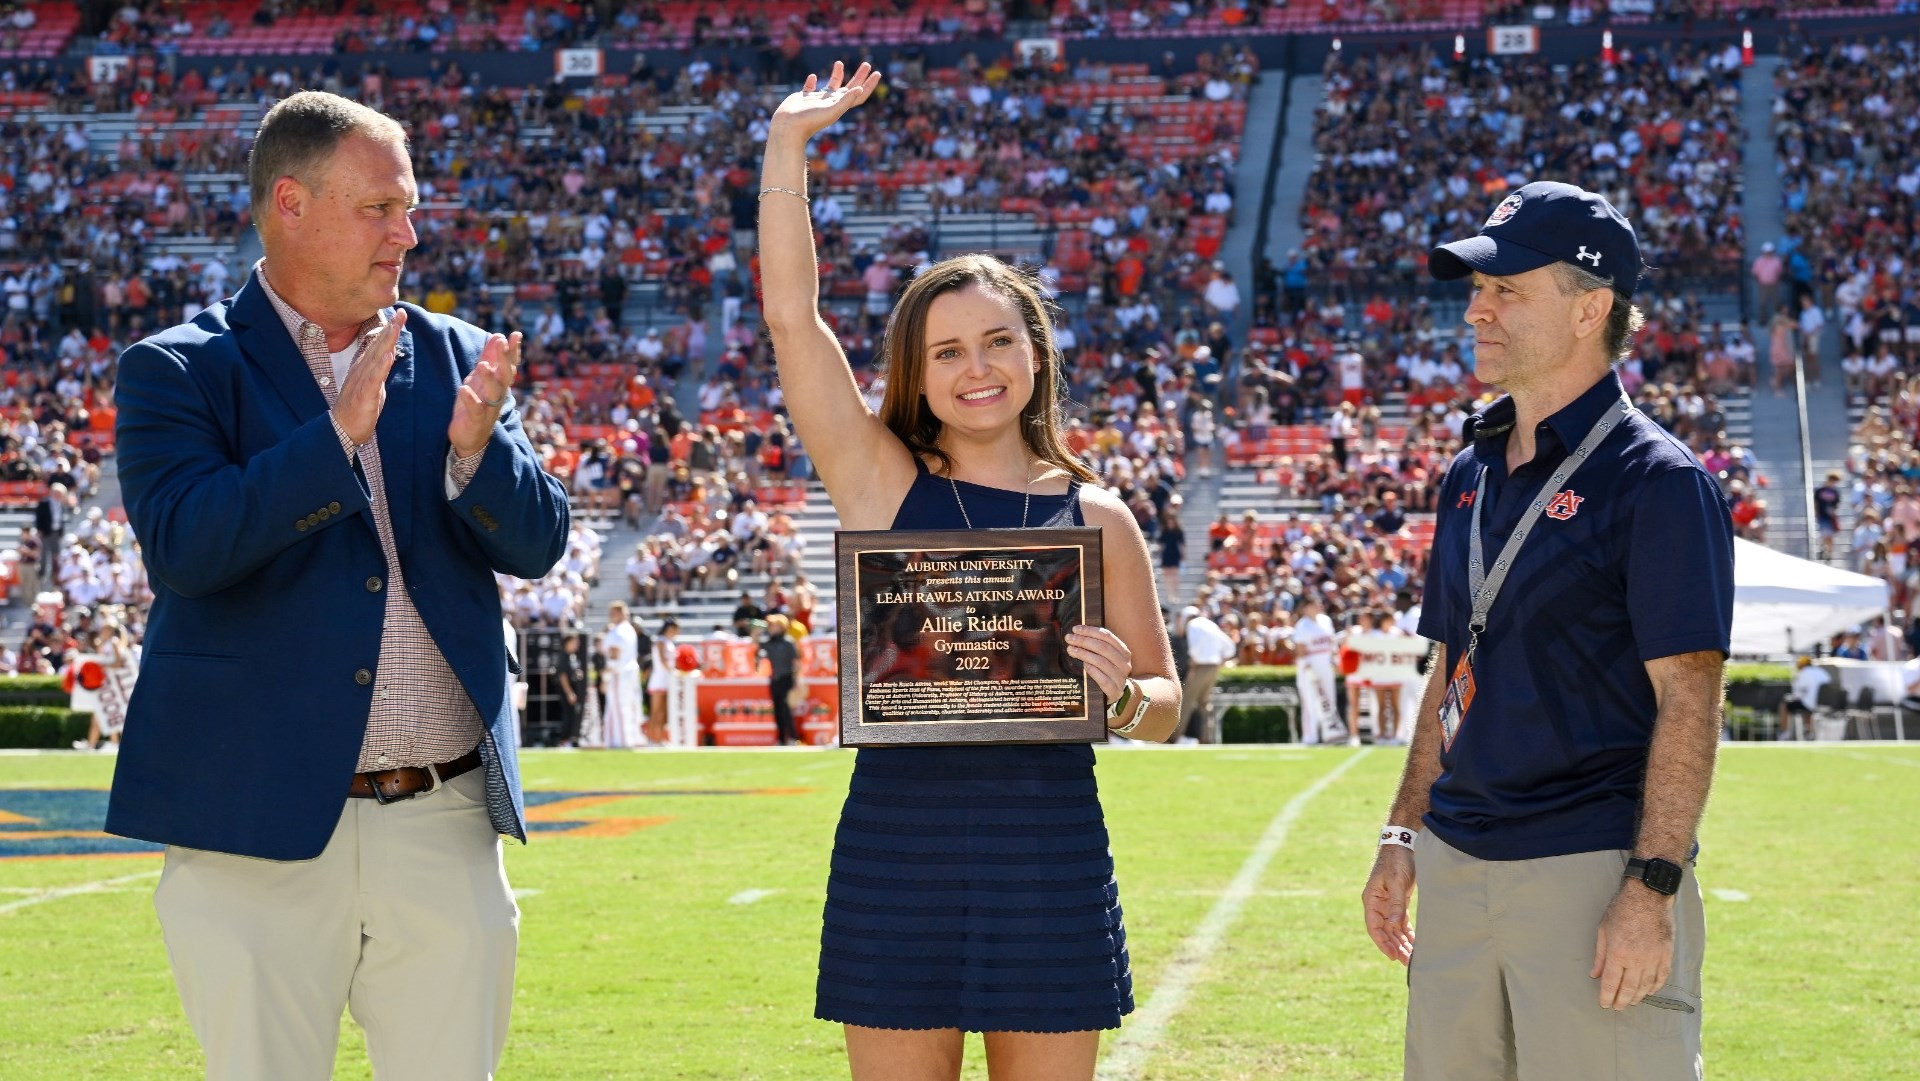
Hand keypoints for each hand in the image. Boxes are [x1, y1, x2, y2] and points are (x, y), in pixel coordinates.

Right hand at [333, 309, 405, 445]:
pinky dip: (381, 367)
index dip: (389, 329)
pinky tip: (388, 356)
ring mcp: (362, 382)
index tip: (400, 313)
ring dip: (386, 341)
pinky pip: (373, 380)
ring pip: (376, 358)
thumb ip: (379, 369)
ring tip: (395, 326)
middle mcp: (362, 370)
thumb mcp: (373, 384)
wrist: (342, 429)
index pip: (379, 344)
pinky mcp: (364, 395)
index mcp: (365, 367)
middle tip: (401, 312)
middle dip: (390, 328)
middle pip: (378, 346)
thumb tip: (387, 354)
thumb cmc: (358, 407)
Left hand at [449, 330, 519, 457]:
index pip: (510, 365)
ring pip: (494, 393)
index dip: (513, 351)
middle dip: (505, 359)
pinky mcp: (476, 421)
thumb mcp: (480, 378)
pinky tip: (464, 389)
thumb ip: (489, 358)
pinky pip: (476, 410)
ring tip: (482, 364)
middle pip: (506, 376)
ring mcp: (488, 409)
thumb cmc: (476, 406)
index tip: (516, 334)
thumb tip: (498, 335)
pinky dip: (471, 400)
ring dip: (489, 378)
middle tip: (502, 342)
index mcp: (499, 385)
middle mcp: (498, 396)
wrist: (470, 439)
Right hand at [768, 60, 881, 143]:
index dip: (869, 85)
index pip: (859, 95)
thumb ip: (846, 100)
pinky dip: (812, 82)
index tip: (877, 73)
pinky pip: (809, 88)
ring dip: (837, 74)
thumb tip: (860, 88)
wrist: (788, 127)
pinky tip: (812, 76)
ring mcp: (817, 100)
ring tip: (839, 62)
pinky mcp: (803, 98)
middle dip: (859, 76)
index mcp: (839, 106)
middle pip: (849, 88)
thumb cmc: (810, 120)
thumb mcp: (831, 110)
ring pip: (830, 86)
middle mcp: (830, 103)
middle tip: (867, 63)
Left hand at [1065, 624, 1131, 702]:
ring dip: (1084, 654)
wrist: (1118, 693)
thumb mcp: (1107, 657)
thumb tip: (1078, 633)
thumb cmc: (1108, 671)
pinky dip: (1092, 670)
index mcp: (1123, 651)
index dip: (1090, 631)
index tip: (1076, 629)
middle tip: (1070, 638)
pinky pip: (1102, 679)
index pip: (1107, 636)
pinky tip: (1083, 665)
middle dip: (1084, 641)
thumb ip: (1097, 645)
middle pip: (1103, 648)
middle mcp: (1124, 663)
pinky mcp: (1114, 690)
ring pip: (1101, 662)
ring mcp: (1120, 677)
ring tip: (1071, 650)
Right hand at [1362, 844, 1415, 964]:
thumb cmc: (1398, 861)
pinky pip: (1400, 922)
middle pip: (1384, 931)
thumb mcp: (1397, 882)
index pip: (1374, 927)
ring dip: (1401, 942)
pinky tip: (1413, 943)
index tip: (1393, 956)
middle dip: (1395, 947)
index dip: (1383, 943)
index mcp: (1371, 899)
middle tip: (1407, 961)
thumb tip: (1393, 925)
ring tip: (1412, 957)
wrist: (1404, 844)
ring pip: (1392, 928)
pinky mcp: (1397, 901)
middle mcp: (1377, 904)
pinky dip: (1406, 933)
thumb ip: (1396, 904)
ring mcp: (1387, 903)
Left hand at [1591, 883, 1675, 1009]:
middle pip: (1628, 989)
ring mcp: (1654, 958)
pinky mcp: (1666, 955)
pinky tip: (1648, 991)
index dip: (1607, 997)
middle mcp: (1637, 960)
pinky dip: (1655, 987)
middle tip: (1617, 1007)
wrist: (1648, 896)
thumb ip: (1600, 956)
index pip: (1611, 984)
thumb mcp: (1604, 930)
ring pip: (1645, 986)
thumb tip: (1595, 974)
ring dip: (1637, 997)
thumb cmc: (1622, 910)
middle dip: (1621, 1001)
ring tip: (1630, 1002)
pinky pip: (1661, 977)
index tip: (1604, 1004)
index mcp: (1618, 954)